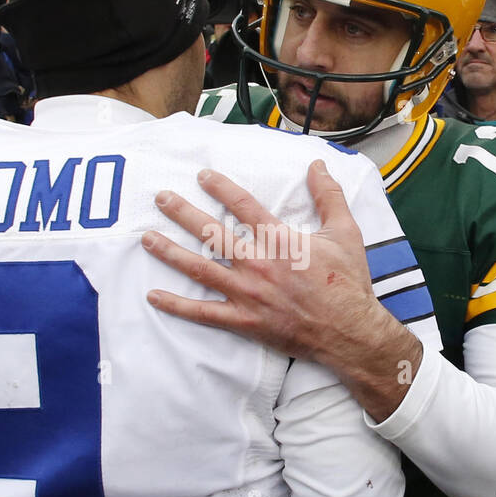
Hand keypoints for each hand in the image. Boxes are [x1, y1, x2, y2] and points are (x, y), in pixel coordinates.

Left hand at [143, 160, 420, 420]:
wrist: (349, 331)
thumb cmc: (347, 283)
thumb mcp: (345, 232)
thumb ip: (329, 196)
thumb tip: (317, 165)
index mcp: (280, 240)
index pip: (242, 205)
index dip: (220, 186)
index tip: (202, 175)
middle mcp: (258, 263)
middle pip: (211, 232)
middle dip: (182, 212)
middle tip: (161, 198)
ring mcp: (247, 293)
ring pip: (200, 268)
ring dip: (170, 252)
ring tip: (146, 238)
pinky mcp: (243, 321)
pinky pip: (203, 313)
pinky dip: (177, 306)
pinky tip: (154, 296)